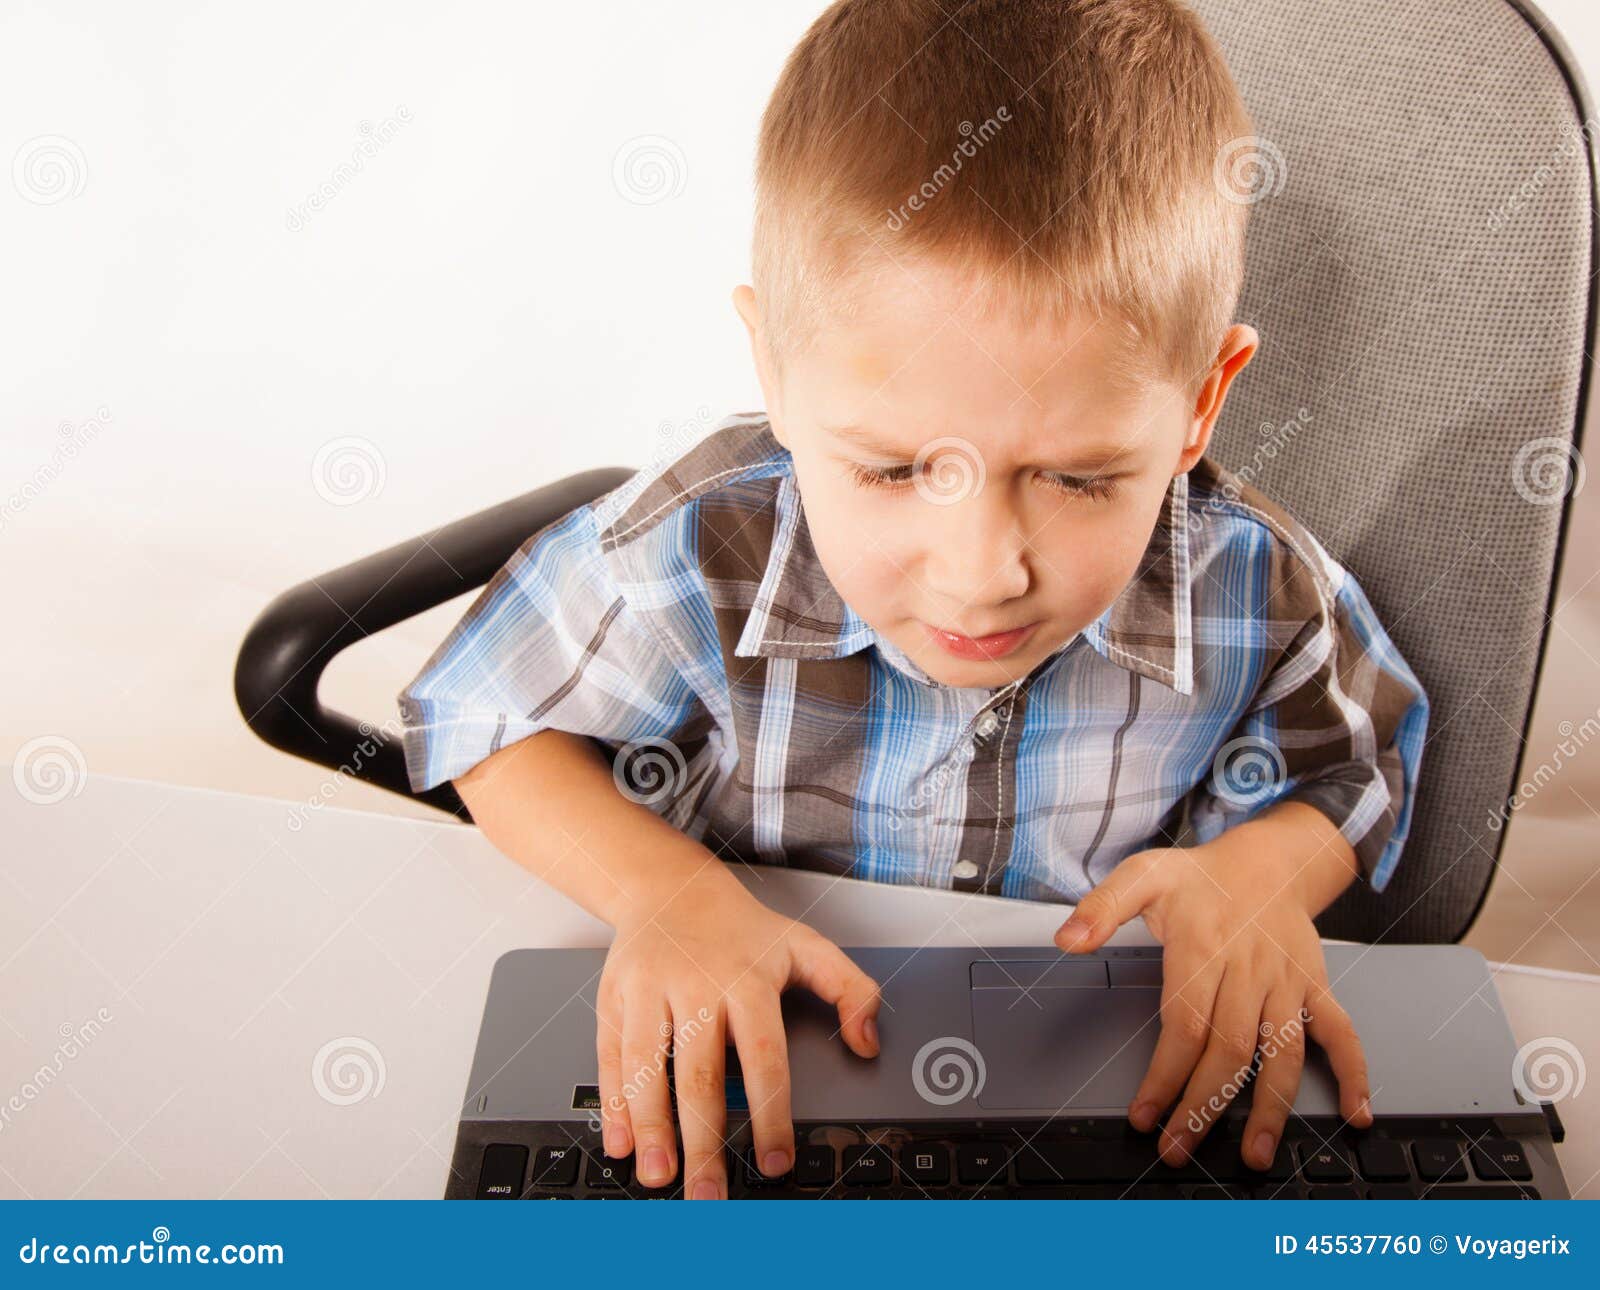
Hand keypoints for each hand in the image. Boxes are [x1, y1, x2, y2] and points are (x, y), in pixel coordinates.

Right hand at [595, 866, 880, 1197]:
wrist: (669, 885)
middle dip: (704, 1142)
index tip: (775, 1160)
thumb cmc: (741, 929)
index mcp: (747, 979)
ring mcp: (650, 991)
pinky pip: (610, 1055)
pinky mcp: (614, 997)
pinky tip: (621, 1141)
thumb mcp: (806, 946)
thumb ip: (851, 991)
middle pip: (701, 1074)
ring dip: (652, 1128)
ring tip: (659, 1176)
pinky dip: (613, 1103)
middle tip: (709, 1196)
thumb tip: (869, 1043)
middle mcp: (696, 986)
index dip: (770, 1113)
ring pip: (648, 1068)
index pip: (764, 1056)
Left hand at [1050, 841, 1372, 1172]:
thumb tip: (1067, 939)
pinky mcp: (1315, 986)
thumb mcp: (1142, 875)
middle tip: (1179, 1149)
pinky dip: (1353, 1072)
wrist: (1267, 860)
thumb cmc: (1200, 877)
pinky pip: (1341, 1031)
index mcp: (1204, 947)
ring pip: (1282, 1051)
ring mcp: (1286, 981)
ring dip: (1271, 1107)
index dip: (1165, 1076)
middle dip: (1203, 1106)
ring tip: (1252, 1153)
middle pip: (1230, 1049)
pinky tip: (1353, 1112)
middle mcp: (1249, 969)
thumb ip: (1102, 907)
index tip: (1146, 1115)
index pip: (1185, 1025)